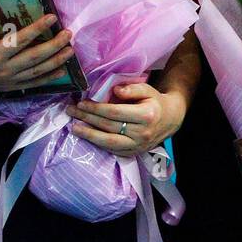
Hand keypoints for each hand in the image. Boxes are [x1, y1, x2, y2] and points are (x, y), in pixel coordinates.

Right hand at [0, 0, 74, 92]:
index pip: (21, 40)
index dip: (38, 28)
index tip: (52, 17)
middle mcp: (2, 70)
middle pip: (35, 58)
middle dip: (54, 46)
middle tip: (69, 34)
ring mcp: (7, 81)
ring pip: (37, 72)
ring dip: (56, 62)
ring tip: (70, 51)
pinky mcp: (8, 87)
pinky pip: (32, 84)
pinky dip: (48, 78)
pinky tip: (62, 72)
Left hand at [66, 82, 187, 156]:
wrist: (170, 119)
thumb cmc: (155, 101)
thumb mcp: (147, 89)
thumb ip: (131, 88)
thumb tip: (113, 90)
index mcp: (147, 115)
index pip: (115, 113)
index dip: (96, 108)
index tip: (81, 103)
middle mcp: (143, 133)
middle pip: (109, 126)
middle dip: (87, 119)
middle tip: (72, 111)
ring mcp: (139, 146)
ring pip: (108, 142)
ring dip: (88, 135)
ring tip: (74, 127)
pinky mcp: (134, 153)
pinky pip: (112, 150)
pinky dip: (98, 143)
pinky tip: (87, 135)